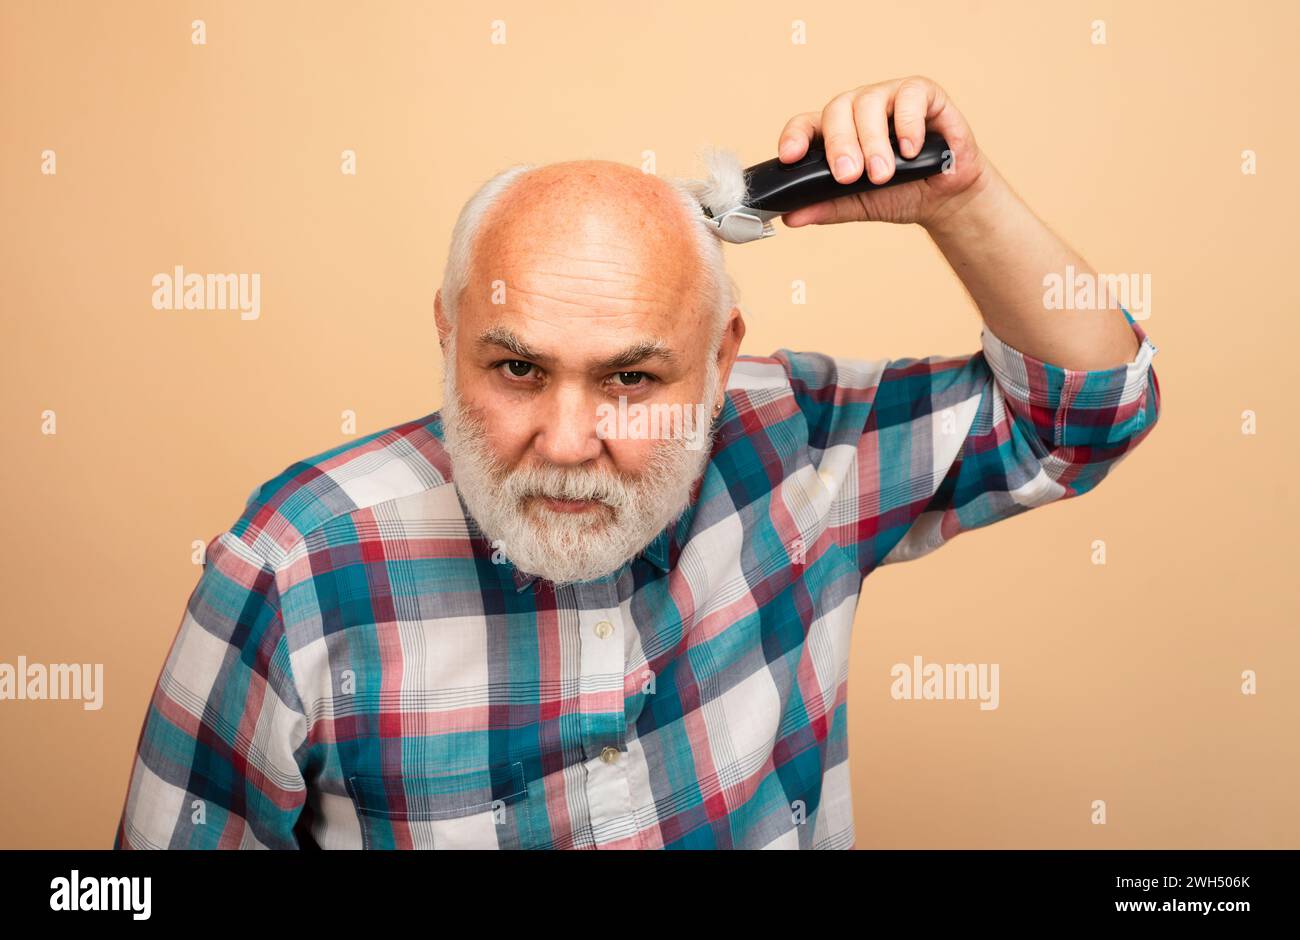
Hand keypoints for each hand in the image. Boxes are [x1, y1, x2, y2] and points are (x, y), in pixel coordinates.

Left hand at [776, 76, 990, 228]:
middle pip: (837, 110)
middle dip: (840, 145)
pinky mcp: (924, 95)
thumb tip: (790, 217)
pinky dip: (907, 125)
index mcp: (836, 132)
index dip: (795, 136)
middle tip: (848, 176)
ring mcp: (890, 98)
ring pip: (869, 103)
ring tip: (881, 174)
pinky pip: (909, 97)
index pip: (806, 124)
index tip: (791, 157)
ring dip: (873, 141)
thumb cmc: (899, 193)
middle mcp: (859, 109)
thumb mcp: (857, 205)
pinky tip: (909, 150)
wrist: (944, 198)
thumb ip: (826, 207)